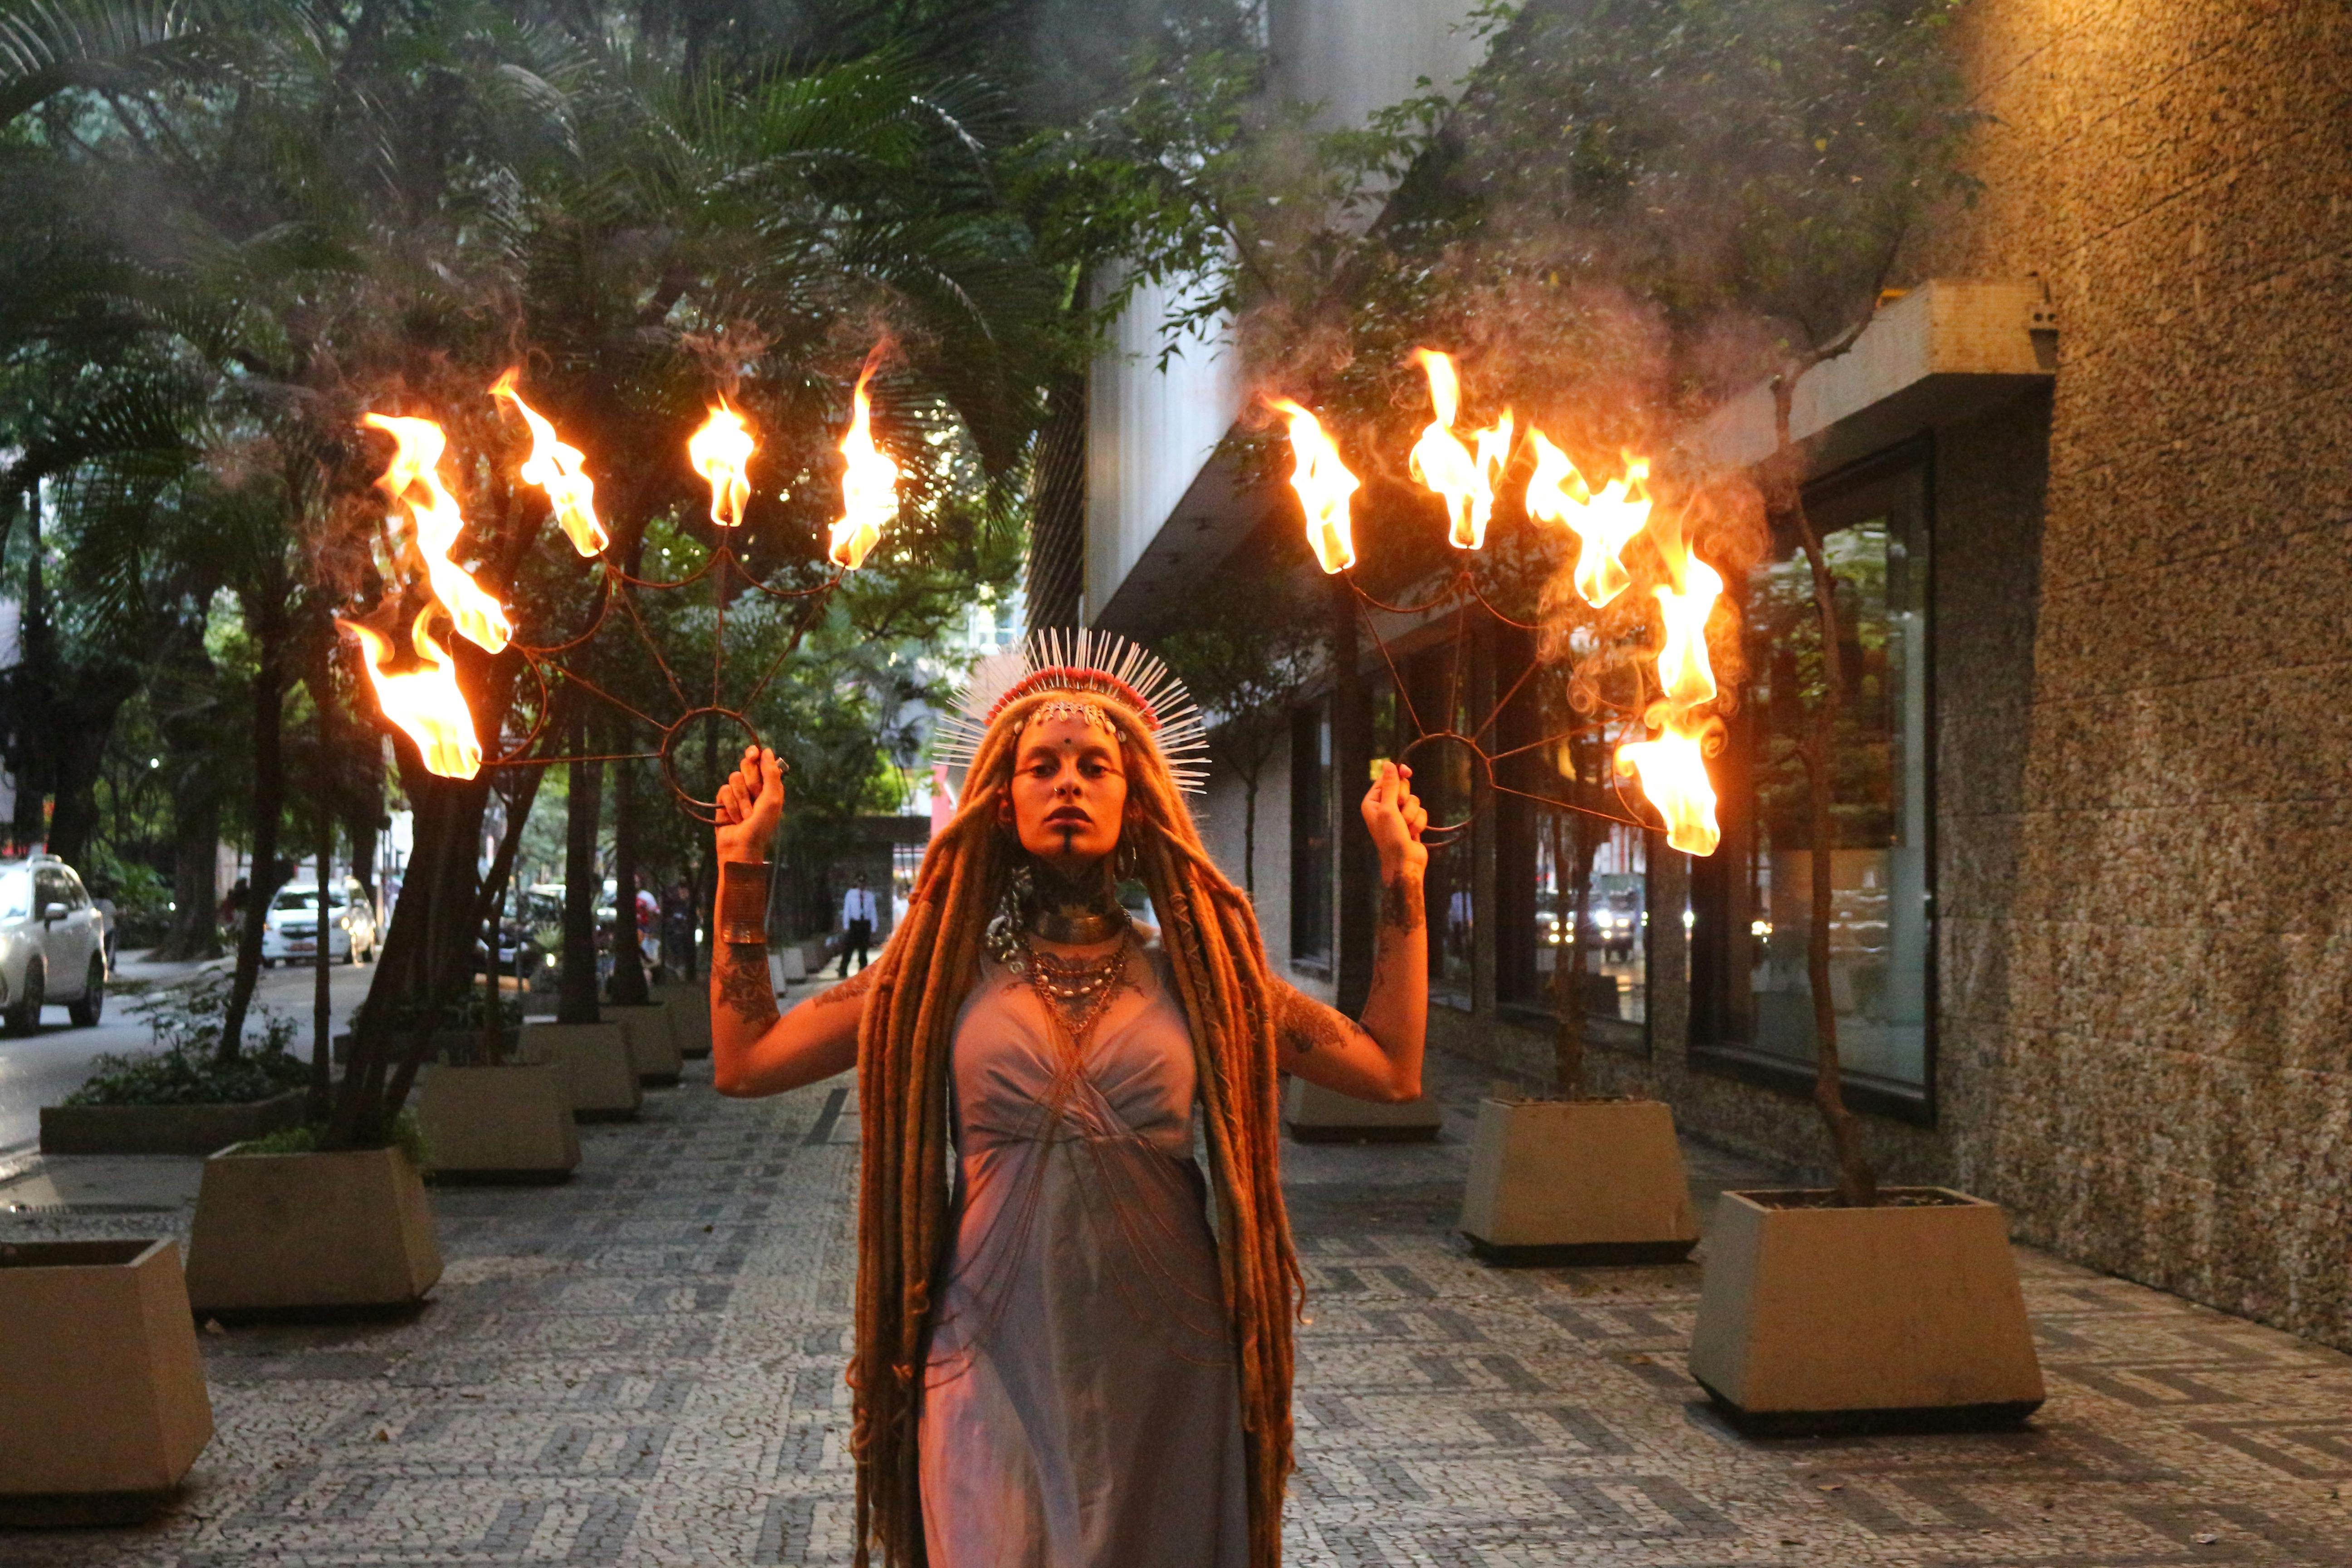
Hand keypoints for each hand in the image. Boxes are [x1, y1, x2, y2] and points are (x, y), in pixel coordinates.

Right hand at [715, 744, 784, 862]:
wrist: (742, 846)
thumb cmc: (761, 825)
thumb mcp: (772, 799)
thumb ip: (771, 774)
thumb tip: (768, 751)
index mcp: (769, 785)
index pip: (760, 760)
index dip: (755, 755)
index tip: (752, 754)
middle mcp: (754, 786)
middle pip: (746, 766)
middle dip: (751, 781)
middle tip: (755, 797)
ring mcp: (738, 793)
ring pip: (734, 778)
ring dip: (741, 798)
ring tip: (745, 814)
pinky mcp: (724, 800)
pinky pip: (723, 790)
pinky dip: (730, 805)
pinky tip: (734, 818)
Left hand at [1360, 760, 1427, 882]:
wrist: (1404, 862)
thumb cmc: (1391, 838)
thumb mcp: (1388, 809)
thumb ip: (1390, 786)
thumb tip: (1388, 764)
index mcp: (1372, 802)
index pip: (1386, 780)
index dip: (1397, 775)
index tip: (1408, 772)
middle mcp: (1384, 807)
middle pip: (1402, 788)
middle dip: (1405, 800)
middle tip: (1399, 812)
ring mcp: (1398, 815)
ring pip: (1414, 800)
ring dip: (1412, 815)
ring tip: (1405, 828)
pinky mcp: (1411, 822)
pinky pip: (1421, 812)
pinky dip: (1418, 823)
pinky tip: (1413, 834)